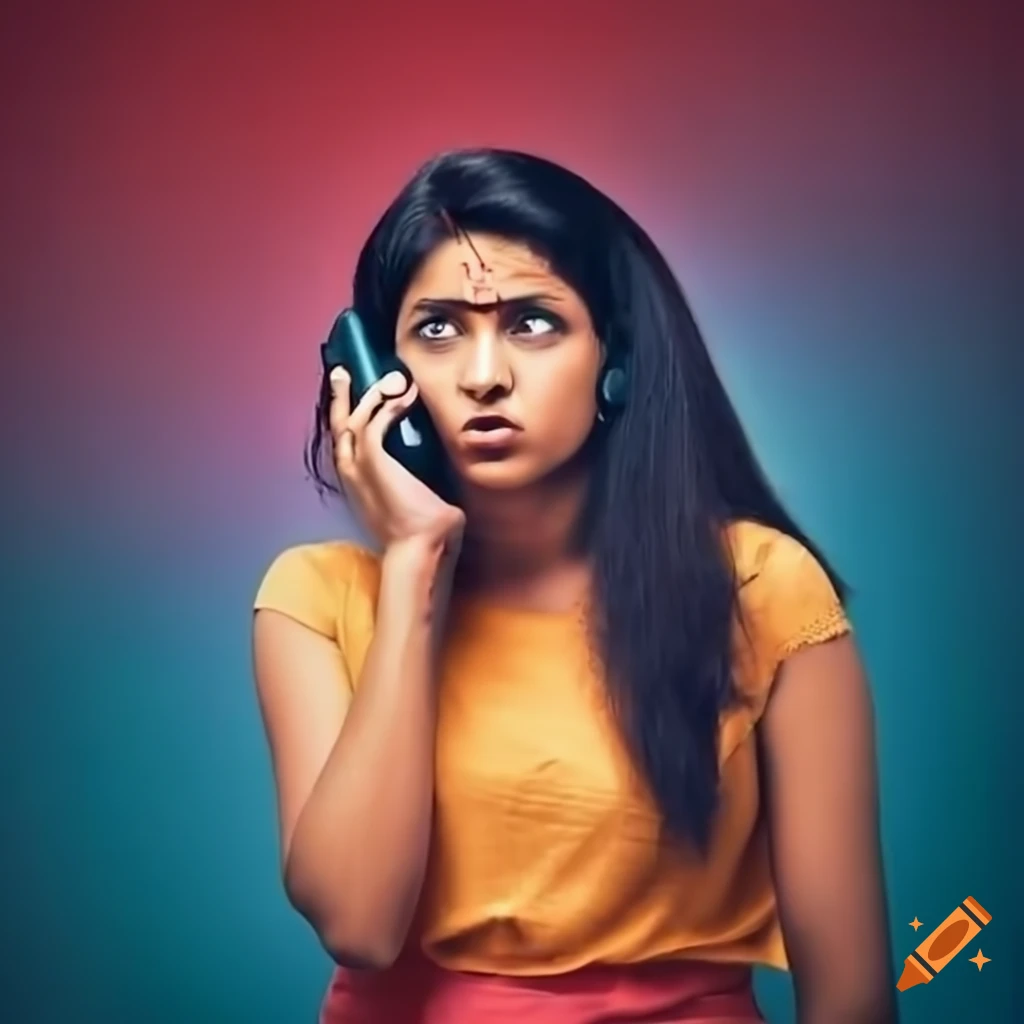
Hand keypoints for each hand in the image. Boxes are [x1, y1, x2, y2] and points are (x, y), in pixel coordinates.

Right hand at [328, 367, 465, 554]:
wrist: (422, 548)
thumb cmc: (427, 535)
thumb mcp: (425, 502)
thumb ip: (430, 486)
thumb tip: (452, 482)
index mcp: (361, 484)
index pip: (347, 444)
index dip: (350, 418)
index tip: (360, 401)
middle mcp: (353, 475)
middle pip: (336, 426)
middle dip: (340, 398)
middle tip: (342, 373)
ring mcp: (359, 468)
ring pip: (351, 419)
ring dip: (368, 394)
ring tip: (387, 377)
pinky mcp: (373, 461)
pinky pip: (372, 422)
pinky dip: (386, 404)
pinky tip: (404, 395)